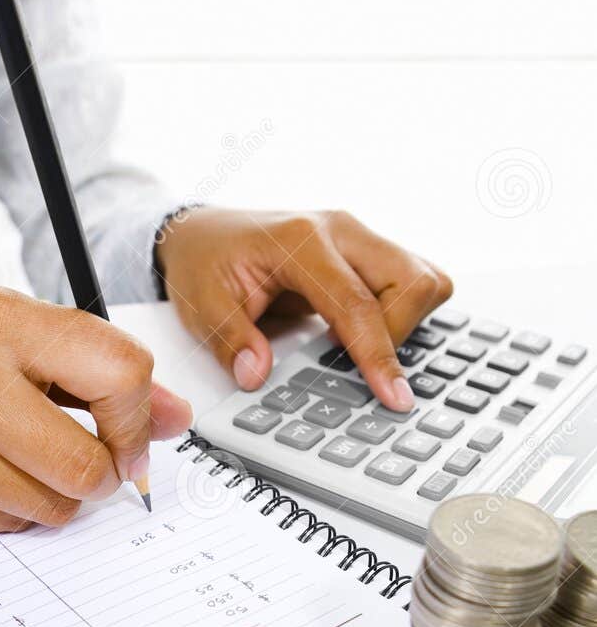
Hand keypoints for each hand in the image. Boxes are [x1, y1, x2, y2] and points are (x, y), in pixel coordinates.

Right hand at [0, 287, 191, 532]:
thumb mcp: (17, 326)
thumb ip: (99, 365)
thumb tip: (174, 419)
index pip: (115, 374)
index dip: (138, 419)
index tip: (131, 437)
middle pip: (83, 465)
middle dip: (101, 474)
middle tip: (87, 462)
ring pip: (46, 510)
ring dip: (55, 499)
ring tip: (28, 464)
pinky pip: (0, 529)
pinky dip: (8, 512)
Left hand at [157, 207, 452, 411]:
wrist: (204, 233)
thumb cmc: (206, 263)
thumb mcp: (203, 306)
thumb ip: (231, 342)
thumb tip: (256, 374)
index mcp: (300, 240)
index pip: (357, 302)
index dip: (378, 354)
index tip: (393, 396)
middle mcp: (340, 230)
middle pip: (412, 281)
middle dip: (399, 333)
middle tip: (356, 363)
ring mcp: (358, 238)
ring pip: (422, 278)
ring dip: (406, 322)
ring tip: (359, 346)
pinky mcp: (367, 252)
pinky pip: (411, 281)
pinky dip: (403, 313)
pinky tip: (367, 332)